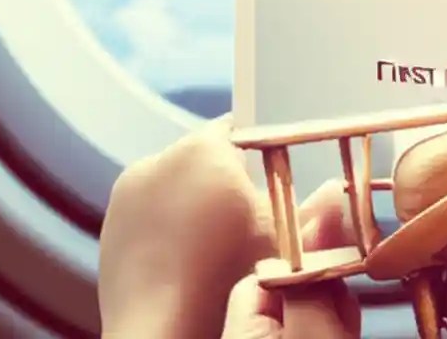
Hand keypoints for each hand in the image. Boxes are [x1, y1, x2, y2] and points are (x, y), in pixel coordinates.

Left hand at [98, 115, 359, 337]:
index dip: (267, 149)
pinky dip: (170, 229)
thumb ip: (316, 210)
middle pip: (209, 157)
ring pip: (178, 185)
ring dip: (199, 204)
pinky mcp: (111, 227)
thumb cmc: (227, 284)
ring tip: (221, 245)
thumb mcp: (287, 244)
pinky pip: (152, 214)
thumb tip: (335, 190)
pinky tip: (191, 262)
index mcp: (202, 149)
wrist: (162, 338)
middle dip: (231, 181)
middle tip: (255, 219)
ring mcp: (127, 195)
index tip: (281, 175)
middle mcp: (157, 160)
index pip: (243, 128)